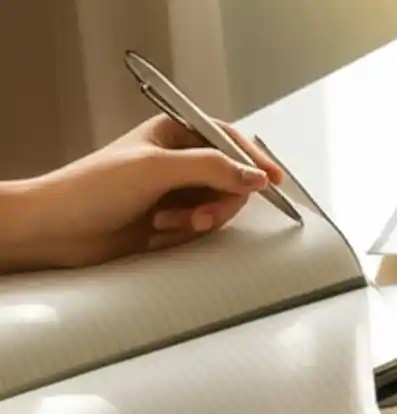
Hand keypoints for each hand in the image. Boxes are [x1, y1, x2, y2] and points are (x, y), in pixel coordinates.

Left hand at [0, 113, 283, 271]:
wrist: (59, 229)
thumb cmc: (92, 189)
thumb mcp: (157, 169)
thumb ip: (212, 169)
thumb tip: (256, 177)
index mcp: (173, 133)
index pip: (227, 138)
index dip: (252, 158)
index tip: (272, 180)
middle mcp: (178, 160)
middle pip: (231, 178)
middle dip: (219, 201)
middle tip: (202, 217)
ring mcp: (177, 190)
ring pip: (220, 205)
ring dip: (199, 220)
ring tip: (167, 224)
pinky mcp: (173, 218)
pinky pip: (204, 226)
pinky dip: (187, 233)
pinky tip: (159, 232)